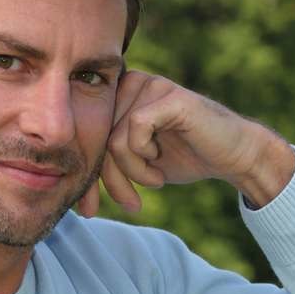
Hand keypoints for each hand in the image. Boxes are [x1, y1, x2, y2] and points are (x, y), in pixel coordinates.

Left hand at [76, 69, 291, 216]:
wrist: (233, 156)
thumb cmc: (185, 157)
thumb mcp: (135, 162)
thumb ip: (106, 158)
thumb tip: (61, 179)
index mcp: (120, 94)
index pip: (87, 135)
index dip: (85, 175)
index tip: (88, 211)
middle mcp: (131, 82)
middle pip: (96, 137)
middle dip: (107, 180)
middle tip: (128, 204)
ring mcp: (150, 85)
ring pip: (112, 138)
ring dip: (130, 173)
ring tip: (152, 181)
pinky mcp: (168, 95)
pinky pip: (133, 130)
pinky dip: (142, 160)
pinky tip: (159, 167)